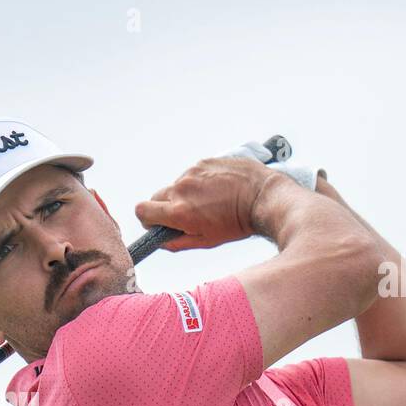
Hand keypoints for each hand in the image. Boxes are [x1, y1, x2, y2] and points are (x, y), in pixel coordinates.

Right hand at [134, 156, 283, 250]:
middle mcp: (181, 189)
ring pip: (176, 185)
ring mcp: (192, 172)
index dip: (149, 219)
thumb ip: (177, 243)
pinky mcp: (204, 162)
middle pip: (156, 197)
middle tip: (186, 214)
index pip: (142, 211)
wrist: (263, 197)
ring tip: (209, 201)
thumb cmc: (237, 223)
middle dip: (165, 207)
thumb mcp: (206, 241)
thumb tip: (160, 241)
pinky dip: (199, 182)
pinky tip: (217, 189)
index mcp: (179, 212)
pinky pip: (192, 174)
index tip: (159, 223)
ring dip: (185, 193)